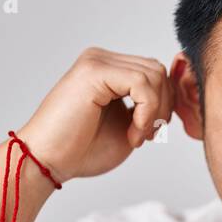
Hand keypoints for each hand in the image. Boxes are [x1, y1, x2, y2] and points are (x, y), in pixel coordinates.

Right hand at [15, 47, 174, 182]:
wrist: (46, 162)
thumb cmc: (81, 150)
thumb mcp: (129, 125)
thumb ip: (148, 107)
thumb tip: (175, 95)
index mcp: (107, 69)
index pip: (154, 73)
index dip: (163, 104)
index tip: (149, 134)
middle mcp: (101, 59)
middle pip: (157, 70)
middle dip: (162, 107)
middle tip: (146, 136)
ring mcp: (96, 61)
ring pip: (153, 74)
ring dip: (154, 112)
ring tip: (137, 137)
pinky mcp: (94, 71)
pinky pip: (142, 82)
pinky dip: (146, 111)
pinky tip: (133, 133)